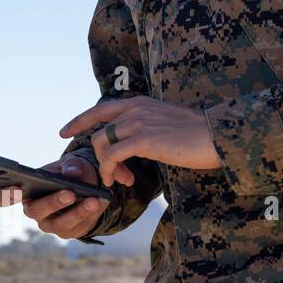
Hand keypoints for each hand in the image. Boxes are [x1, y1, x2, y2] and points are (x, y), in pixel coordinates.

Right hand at [0, 154, 109, 239]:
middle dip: (53, 202)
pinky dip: (91, 216)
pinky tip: (101, 203)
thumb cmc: (70, 173)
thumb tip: (71, 173)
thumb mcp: (71, 165)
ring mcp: (50, 225)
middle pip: (37, 211)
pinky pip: (79, 228)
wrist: (87, 187)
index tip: (13, 189)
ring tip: (93, 200)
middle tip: (70, 193)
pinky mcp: (68, 232)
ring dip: (78, 212)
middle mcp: (34, 211)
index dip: (7, 194)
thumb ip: (71, 166)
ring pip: (60, 224)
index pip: (8, 196)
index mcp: (26, 192)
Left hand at [59, 96, 218, 185]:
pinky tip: (118, 180)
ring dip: (106, 166)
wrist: (218, 135)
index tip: (65, 132)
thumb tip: (132, 143)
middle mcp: (134, 109)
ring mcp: (137, 123)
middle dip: (100, 156)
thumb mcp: (163, 121)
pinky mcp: (142, 140)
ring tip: (120, 180)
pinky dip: (109, 169)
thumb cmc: (197, 133)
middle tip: (113, 175)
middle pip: (98, 131)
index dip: (79, 121)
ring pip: (102, 144)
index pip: (100, 110)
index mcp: (138, 103)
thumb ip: (144, 126)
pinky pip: (112, 155)